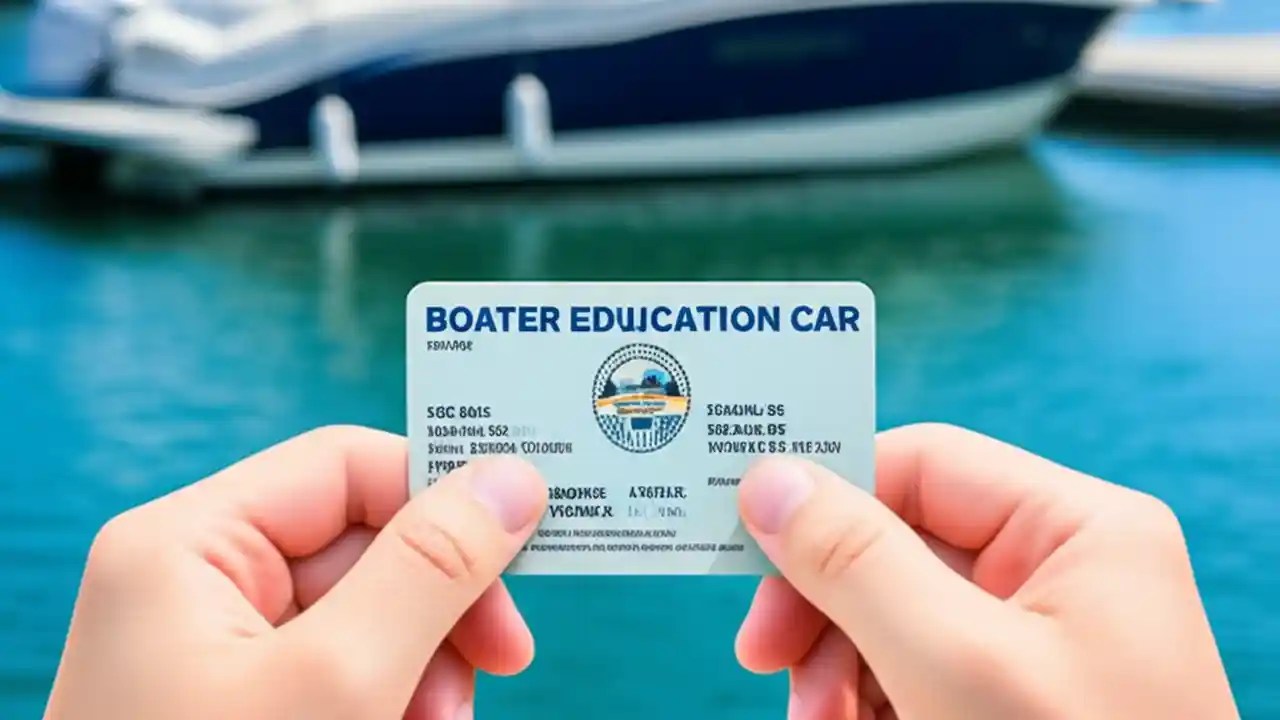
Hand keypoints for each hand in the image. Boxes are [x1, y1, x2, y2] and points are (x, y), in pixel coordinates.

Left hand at [45, 426, 547, 719]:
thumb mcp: (341, 681)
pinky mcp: (240, 699)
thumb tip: (513, 478)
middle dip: (439, 608)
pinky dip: (393, 698)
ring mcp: (214, 646)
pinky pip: (344, 667)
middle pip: (365, 543)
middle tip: (500, 662)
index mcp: (187, 544)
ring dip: (426, 665)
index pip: (346, 466)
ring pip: (367, 611)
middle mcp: (195, 580)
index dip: (442, 497)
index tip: (524, 551)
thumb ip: (431, 567)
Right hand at [735, 424, 1238, 718]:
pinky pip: (917, 670)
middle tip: (764, 655)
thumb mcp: (953, 663)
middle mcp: (1065, 572)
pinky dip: (869, 699)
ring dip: (836, 667)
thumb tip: (770, 478)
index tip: (750, 545)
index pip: (923, 464)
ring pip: (895, 614)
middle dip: (826, 607)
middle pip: (898, 545)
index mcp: (1081, 529)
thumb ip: (857, 561)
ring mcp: (1043, 641)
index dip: (829, 496)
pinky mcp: (1015, 698)